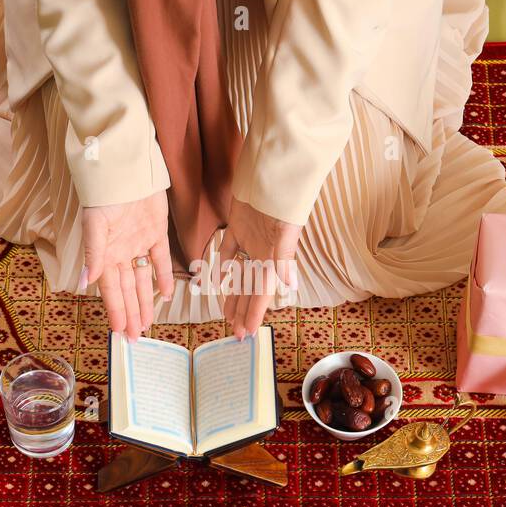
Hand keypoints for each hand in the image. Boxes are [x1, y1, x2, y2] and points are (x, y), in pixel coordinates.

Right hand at [80, 191, 174, 340]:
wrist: (124, 170)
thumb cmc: (103, 196)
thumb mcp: (95, 225)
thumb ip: (93, 254)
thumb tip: (85, 283)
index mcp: (104, 254)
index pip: (110, 290)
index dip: (116, 311)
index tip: (119, 332)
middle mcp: (121, 253)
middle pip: (127, 290)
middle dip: (131, 313)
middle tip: (135, 337)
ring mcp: (138, 244)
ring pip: (142, 280)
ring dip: (145, 301)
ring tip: (148, 323)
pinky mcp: (156, 233)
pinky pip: (161, 260)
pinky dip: (164, 277)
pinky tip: (167, 296)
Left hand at [218, 198, 300, 339]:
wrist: (273, 173)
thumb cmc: (283, 203)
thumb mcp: (286, 231)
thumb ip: (285, 257)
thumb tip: (288, 284)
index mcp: (273, 259)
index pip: (261, 293)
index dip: (255, 314)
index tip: (248, 332)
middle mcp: (263, 254)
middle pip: (250, 290)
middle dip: (244, 311)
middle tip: (236, 332)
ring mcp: (250, 241)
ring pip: (240, 275)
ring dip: (234, 294)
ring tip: (227, 314)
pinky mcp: (239, 226)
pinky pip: (229, 251)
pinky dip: (223, 266)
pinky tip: (217, 281)